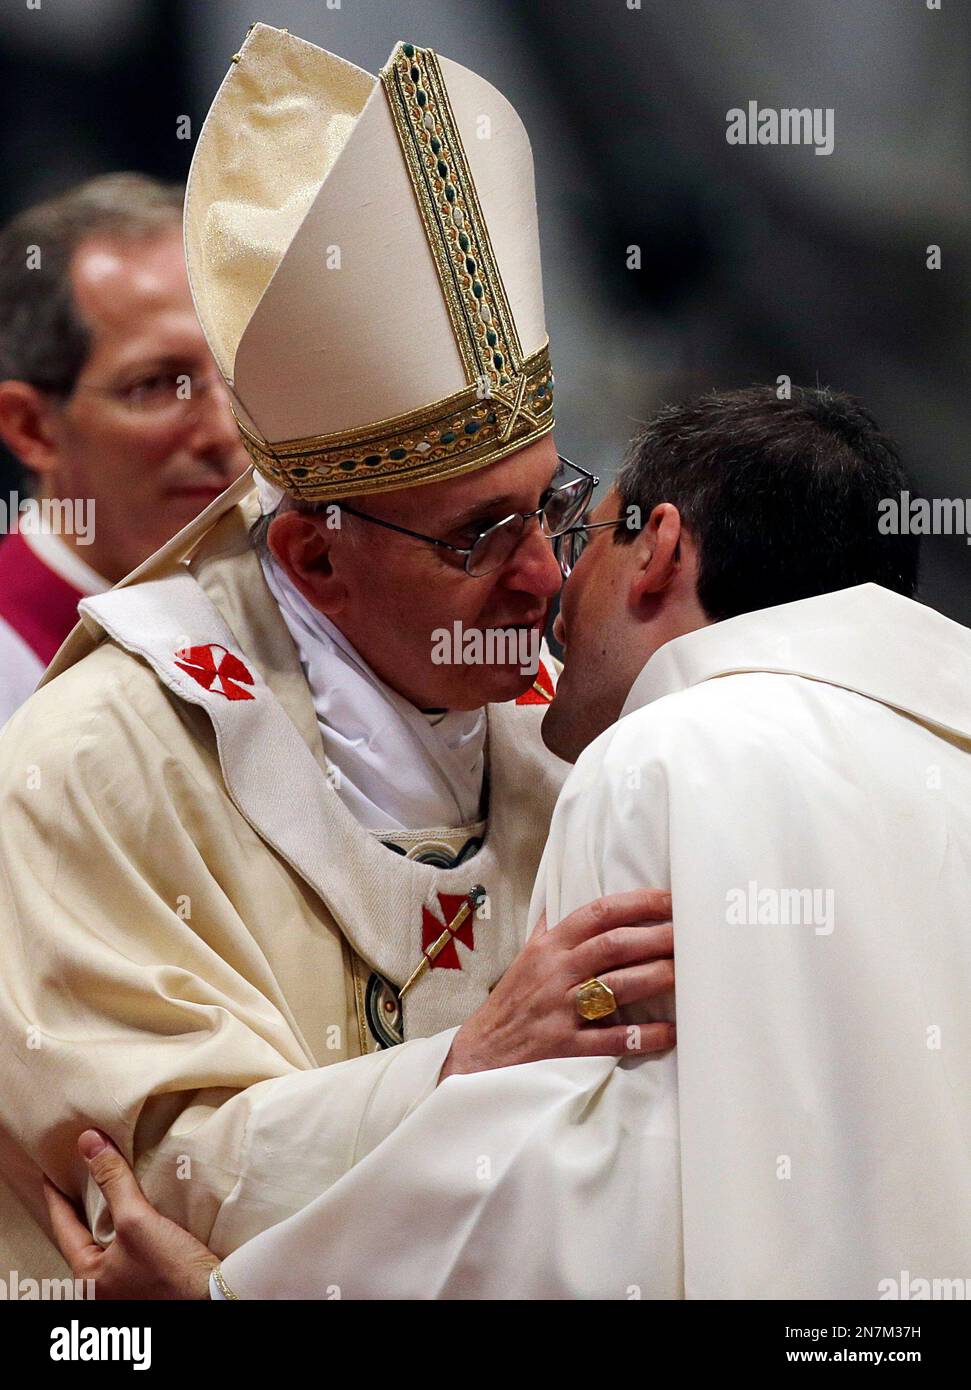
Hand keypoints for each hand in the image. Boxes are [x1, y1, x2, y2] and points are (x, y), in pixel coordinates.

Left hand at [43, 1130, 217, 1299]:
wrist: (215, 1298)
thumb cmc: (170, 1270)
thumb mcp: (136, 1220)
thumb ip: (113, 1181)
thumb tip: (89, 1143)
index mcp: (89, 1278)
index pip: (64, 1229)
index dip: (56, 1198)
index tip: (50, 1175)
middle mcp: (102, 1287)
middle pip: (84, 1238)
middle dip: (82, 1208)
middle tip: (78, 1178)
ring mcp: (126, 1287)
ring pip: (108, 1244)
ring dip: (109, 1216)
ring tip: (108, 1190)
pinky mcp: (150, 1281)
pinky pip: (129, 1249)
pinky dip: (128, 1227)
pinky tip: (140, 1214)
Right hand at [440, 888, 674, 1078]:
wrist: (479, 1054)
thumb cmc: (510, 1004)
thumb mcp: (525, 958)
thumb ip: (549, 929)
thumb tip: (564, 896)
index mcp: (550, 946)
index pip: (598, 913)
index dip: (639, 903)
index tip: (671, 900)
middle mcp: (556, 972)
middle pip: (615, 945)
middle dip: (658, 936)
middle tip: (691, 934)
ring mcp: (561, 1009)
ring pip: (617, 985)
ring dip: (658, 976)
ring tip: (689, 972)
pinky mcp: (566, 1046)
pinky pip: (613, 1039)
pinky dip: (645, 1035)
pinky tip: (672, 1031)